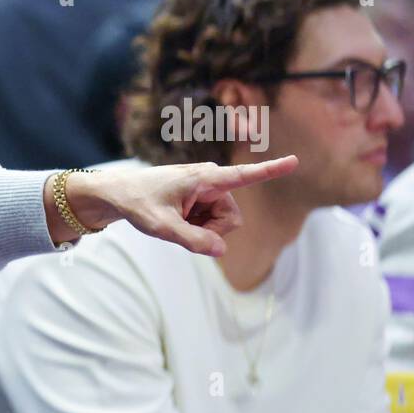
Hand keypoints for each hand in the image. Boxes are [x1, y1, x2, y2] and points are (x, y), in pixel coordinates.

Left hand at [48, 156, 298, 255]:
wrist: (118, 194)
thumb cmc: (137, 204)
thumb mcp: (161, 227)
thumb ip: (191, 240)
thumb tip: (221, 251)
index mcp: (205, 179)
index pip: (244, 176)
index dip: (271, 170)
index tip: (296, 161)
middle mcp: (211, 181)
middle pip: (231, 219)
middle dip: (212, 231)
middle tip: (180, 226)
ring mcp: (207, 189)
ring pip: (222, 223)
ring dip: (202, 229)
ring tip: (175, 219)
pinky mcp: (202, 197)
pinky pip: (211, 221)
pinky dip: (196, 226)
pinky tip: (176, 218)